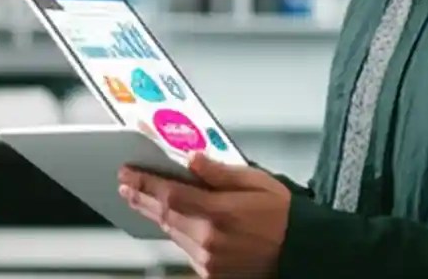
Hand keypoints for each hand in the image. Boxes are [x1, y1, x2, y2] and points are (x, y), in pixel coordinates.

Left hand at [118, 153, 290, 278]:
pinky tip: (172, 219)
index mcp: (220, 212)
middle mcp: (209, 240)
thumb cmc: (284, 216)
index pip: (169, 194)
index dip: (144, 183)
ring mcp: (209, 260)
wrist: (301, 252)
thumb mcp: (258, 182)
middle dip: (142, 197)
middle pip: (164, 215)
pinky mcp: (211, 273)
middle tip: (126, 184)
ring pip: (172, 232)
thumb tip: (193, 159)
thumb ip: (221, 172)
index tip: (127, 173)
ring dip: (156, 214)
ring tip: (142, 197)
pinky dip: (176, 231)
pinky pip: (185, 248)